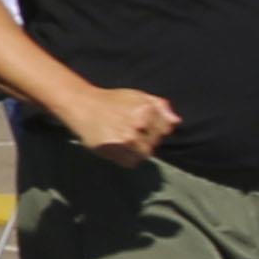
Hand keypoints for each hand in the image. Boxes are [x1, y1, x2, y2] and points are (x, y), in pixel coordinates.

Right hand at [58, 82, 177, 162]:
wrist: (82, 105)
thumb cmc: (112, 101)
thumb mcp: (138, 96)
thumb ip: (160, 107)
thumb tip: (175, 121)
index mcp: (146, 110)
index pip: (165, 130)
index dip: (156, 128)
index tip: (144, 125)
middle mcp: (137, 125)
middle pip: (154, 144)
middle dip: (145, 140)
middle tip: (129, 131)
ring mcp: (124, 139)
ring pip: (143, 154)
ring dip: (136, 150)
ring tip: (123, 139)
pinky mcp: (112, 150)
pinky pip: (129, 162)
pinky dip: (126, 157)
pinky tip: (117, 146)